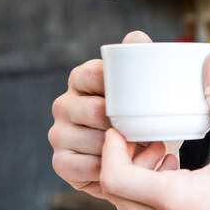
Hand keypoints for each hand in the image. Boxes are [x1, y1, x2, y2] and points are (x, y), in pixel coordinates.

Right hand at [49, 30, 177, 199]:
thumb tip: (137, 38)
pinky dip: (108, 171)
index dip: (113, 86)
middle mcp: (64, 105)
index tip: (138, 98)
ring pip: (91, 141)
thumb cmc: (140, 116)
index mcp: (81, 80)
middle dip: (124, 124)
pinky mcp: (60, 162)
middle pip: (93, 110)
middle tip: (150, 132)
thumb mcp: (143, 87)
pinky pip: (84, 167)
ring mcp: (58, 134)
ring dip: (121, 151)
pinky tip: (123, 168)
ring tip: (144, 151)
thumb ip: (139, 59)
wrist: (136, 158)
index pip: (90, 74)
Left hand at [97, 50, 209, 209]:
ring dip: (139, 182)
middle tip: (146, 140)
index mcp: (176, 200)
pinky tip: (181, 183)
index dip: (111, 149)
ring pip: (132, 208)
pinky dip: (154, 200)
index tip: (123, 130)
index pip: (113, 176)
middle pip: (116, 191)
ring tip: (166, 158)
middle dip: (123, 162)